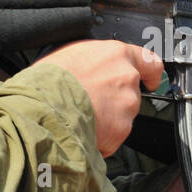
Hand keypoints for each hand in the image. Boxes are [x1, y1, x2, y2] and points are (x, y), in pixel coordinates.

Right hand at [38, 40, 163, 155]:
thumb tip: (93, 67)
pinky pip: (114, 136)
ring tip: (81, 115)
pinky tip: (82, 129)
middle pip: (131, 92)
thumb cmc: (49, 80)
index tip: (150, 80)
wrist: (42, 107)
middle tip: (92, 102)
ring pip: (123, 115)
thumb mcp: (72, 54)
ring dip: (108, 119)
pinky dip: (101, 137)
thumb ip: (94, 60)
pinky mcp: (120, 131)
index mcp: (116, 54)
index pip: (149, 62)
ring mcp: (127, 105)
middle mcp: (127, 78)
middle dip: (116, 100)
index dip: (150, 74)